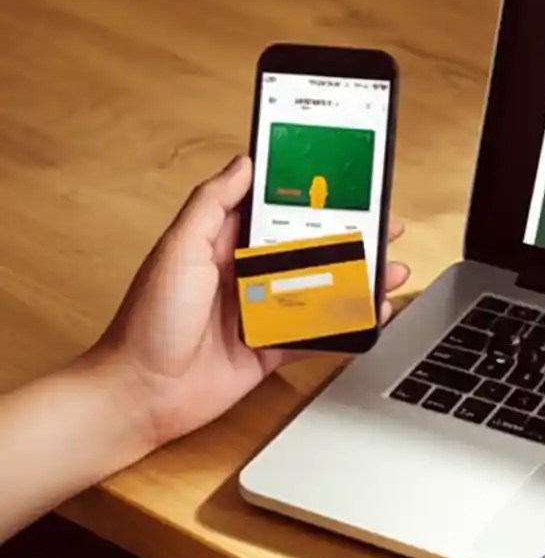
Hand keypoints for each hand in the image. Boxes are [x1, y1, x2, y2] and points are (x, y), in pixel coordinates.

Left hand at [89, 155, 410, 449]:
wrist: (141, 395)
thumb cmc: (148, 322)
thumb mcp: (178, 250)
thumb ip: (211, 205)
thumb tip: (243, 163)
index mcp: (222, 244)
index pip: (274, 210)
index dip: (310, 195)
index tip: (343, 181)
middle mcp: (245, 275)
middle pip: (309, 249)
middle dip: (349, 237)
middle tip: (385, 225)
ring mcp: (262, 312)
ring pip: (322, 289)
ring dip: (357, 279)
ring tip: (390, 270)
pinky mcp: (271, 348)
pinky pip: (318, 333)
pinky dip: (347, 325)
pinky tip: (371, 315)